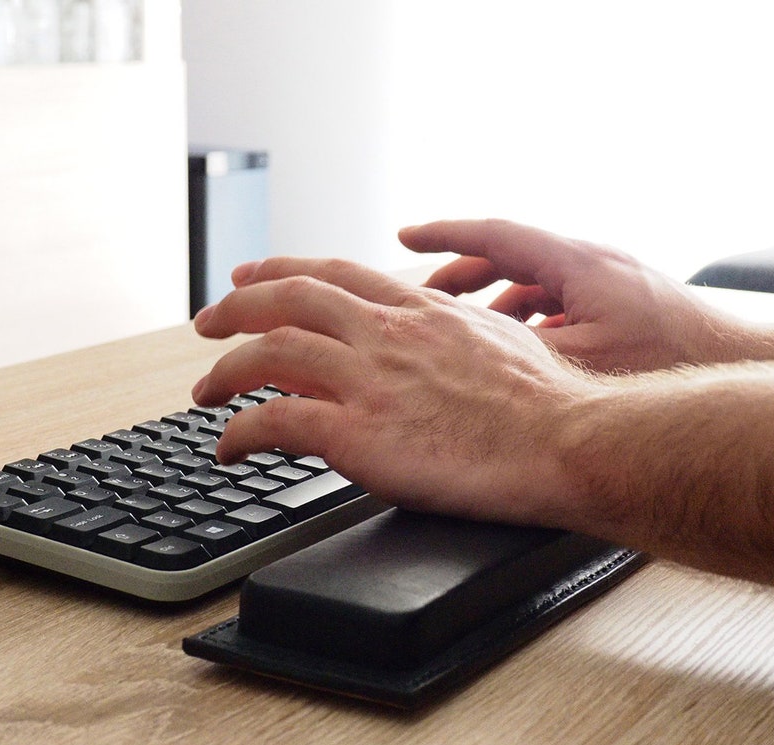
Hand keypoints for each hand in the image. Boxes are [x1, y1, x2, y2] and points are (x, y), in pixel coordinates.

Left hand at [192, 257, 599, 525]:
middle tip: (207, 322)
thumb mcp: (501, 340)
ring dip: (224, 368)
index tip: (254, 276)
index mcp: (422, 310)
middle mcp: (388, 333)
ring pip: (269, 352)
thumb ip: (454, 331)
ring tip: (204, 389)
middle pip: (288, 298)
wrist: (569, 441)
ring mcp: (370, 380)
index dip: (284, 270)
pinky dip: (239, 431)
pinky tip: (230, 446)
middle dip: (236, 305)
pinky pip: (275, 420)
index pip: (335, 273)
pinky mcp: (359, 433)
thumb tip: (435, 338)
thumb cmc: (551, 403)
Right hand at [401, 219, 748, 372]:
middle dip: (462, 275)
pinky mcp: (622, 304)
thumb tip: (473, 349)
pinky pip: (558, 300)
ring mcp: (608, 282)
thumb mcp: (581, 362)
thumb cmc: (670, 363)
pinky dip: (528, 318)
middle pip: (509, 255)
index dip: (443, 235)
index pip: (494, 234)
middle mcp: (592, 262)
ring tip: (464, 330)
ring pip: (533, 281)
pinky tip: (518, 351)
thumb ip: (522, 351)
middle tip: (423, 300)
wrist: (741, 362)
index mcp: (576, 264)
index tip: (403, 236)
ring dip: (495, 301)